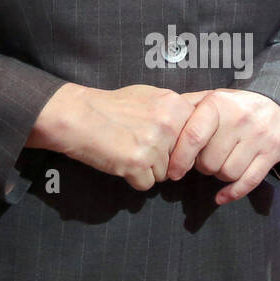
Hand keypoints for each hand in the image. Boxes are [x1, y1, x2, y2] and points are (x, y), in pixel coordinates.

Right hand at [28, 82, 195, 191]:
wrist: (77, 115)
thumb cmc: (111, 107)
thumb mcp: (150, 96)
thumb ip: (176, 110)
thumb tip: (202, 121)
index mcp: (175, 105)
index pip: (195, 139)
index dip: (177, 144)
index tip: (159, 139)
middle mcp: (169, 123)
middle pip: (181, 159)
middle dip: (162, 157)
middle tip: (138, 142)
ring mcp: (154, 144)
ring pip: (164, 174)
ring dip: (147, 168)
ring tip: (126, 148)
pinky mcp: (137, 164)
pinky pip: (146, 184)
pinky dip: (133, 178)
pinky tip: (119, 159)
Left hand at [166, 89, 279, 203]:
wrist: (278, 103)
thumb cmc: (235, 105)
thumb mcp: (212, 98)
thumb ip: (188, 107)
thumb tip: (161, 121)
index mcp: (217, 104)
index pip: (193, 137)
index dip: (180, 158)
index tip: (173, 172)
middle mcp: (238, 120)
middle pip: (210, 161)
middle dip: (202, 166)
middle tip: (204, 160)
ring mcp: (258, 138)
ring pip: (228, 173)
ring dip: (219, 175)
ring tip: (219, 164)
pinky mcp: (272, 154)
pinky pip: (249, 182)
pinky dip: (233, 193)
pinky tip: (221, 196)